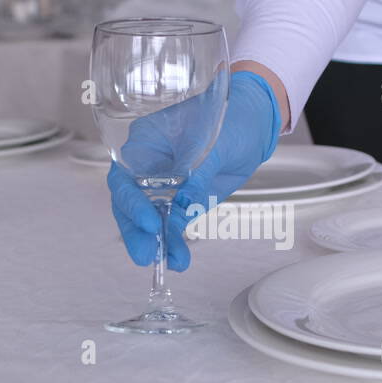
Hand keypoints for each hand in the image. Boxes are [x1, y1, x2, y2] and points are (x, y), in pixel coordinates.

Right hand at [107, 70, 282, 270]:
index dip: (132, 202)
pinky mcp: (183, 202)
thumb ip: (197, 172)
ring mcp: (164, 186)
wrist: (255, 125)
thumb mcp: (215, 143)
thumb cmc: (232, 119)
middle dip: (136, 231)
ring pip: (149, 219)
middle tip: (145, 254)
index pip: (125, 176)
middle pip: (130, 203)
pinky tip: (178, 260)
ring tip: (166, 263)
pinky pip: (172, 225)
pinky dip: (174, 242)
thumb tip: (183, 202)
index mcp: (145, 142)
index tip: (150, 222)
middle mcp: (148, 166)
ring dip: (156, 243)